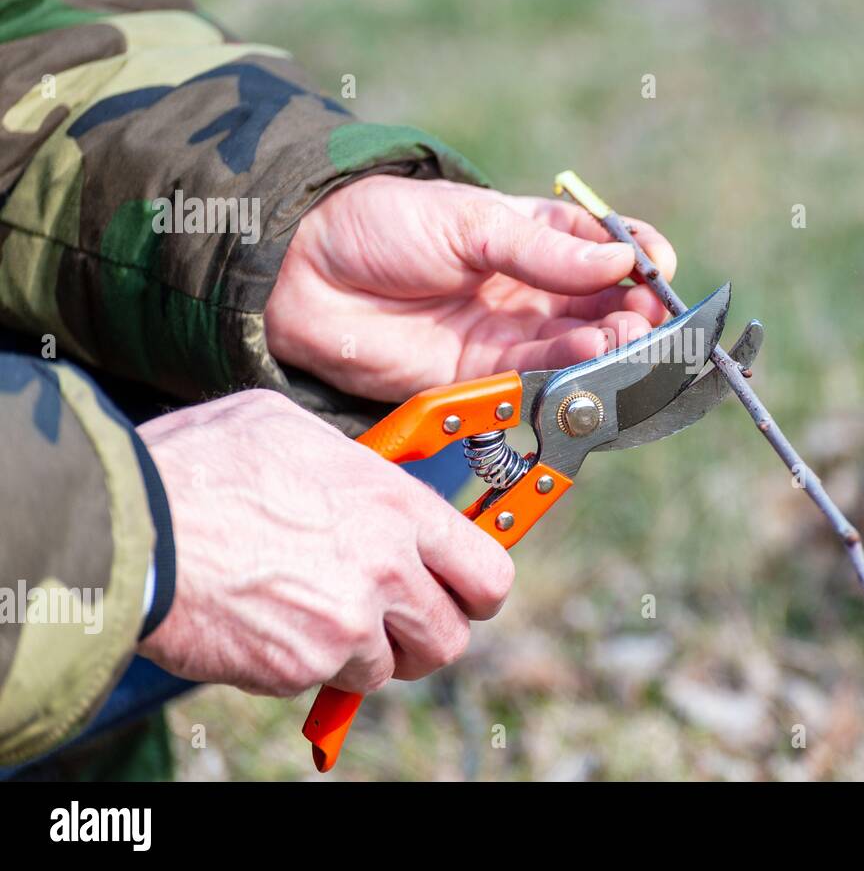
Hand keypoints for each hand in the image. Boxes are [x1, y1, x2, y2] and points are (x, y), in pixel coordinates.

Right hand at [136, 390, 513, 695]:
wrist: (130, 527)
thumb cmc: (201, 465)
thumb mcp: (292, 430)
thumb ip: (354, 466)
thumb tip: (372, 477)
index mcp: (394, 506)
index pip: (486, 571)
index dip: (477, 590)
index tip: (464, 594)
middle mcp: (385, 569)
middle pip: (449, 637)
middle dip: (423, 635)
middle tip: (393, 621)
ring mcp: (345, 626)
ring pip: (386, 668)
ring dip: (360, 653)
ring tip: (315, 614)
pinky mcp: (299, 669)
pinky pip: (321, 681)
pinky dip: (301, 664)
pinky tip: (265, 621)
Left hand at [265, 176, 677, 401]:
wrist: (303, 272)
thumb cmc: (383, 226)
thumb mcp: (471, 223)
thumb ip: (545, 250)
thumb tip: (624, 258)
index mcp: (534, 236)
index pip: (608, 249)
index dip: (641, 259)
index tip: (659, 266)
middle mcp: (530, 289)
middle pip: (604, 307)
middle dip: (635, 312)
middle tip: (649, 316)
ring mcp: (508, 334)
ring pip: (578, 347)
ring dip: (609, 345)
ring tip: (625, 338)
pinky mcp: (481, 376)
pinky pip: (538, 377)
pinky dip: (568, 369)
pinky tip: (588, 355)